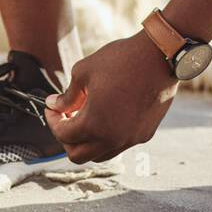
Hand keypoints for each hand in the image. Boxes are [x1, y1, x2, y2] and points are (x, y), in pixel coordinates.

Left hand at [44, 32, 178, 163]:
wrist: (159, 56)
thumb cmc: (120, 60)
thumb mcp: (83, 72)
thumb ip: (67, 95)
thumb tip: (54, 105)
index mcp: (94, 124)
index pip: (63, 135)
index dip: (52, 121)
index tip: (52, 108)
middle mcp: (113, 139)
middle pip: (78, 155)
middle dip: (66, 138)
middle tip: (65, 118)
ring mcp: (131, 139)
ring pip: (100, 154)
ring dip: (87, 141)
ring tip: (85, 117)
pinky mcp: (145, 134)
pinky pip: (120, 145)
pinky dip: (107, 137)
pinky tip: (107, 115)